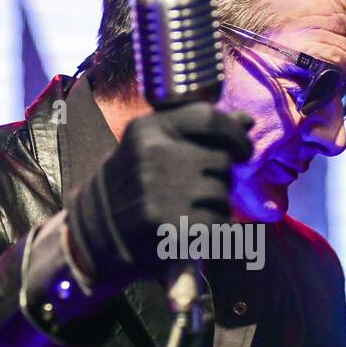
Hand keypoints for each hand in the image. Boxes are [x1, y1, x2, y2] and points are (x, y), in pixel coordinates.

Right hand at [65, 102, 253, 285]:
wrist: (98, 228)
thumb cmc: (136, 180)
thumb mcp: (156, 144)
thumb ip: (200, 130)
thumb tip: (247, 121)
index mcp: (150, 128)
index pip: (209, 118)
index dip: (235, 134)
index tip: (243, 151)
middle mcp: (154, 154)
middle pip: (221, 159)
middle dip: (220, 176)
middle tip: (200, 188)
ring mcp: (161, 190)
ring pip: (222, 192)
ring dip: (217, 203)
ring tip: (191, 207)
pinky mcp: (168, 224)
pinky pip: (217, 221)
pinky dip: (213, 227)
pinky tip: (192, 226)